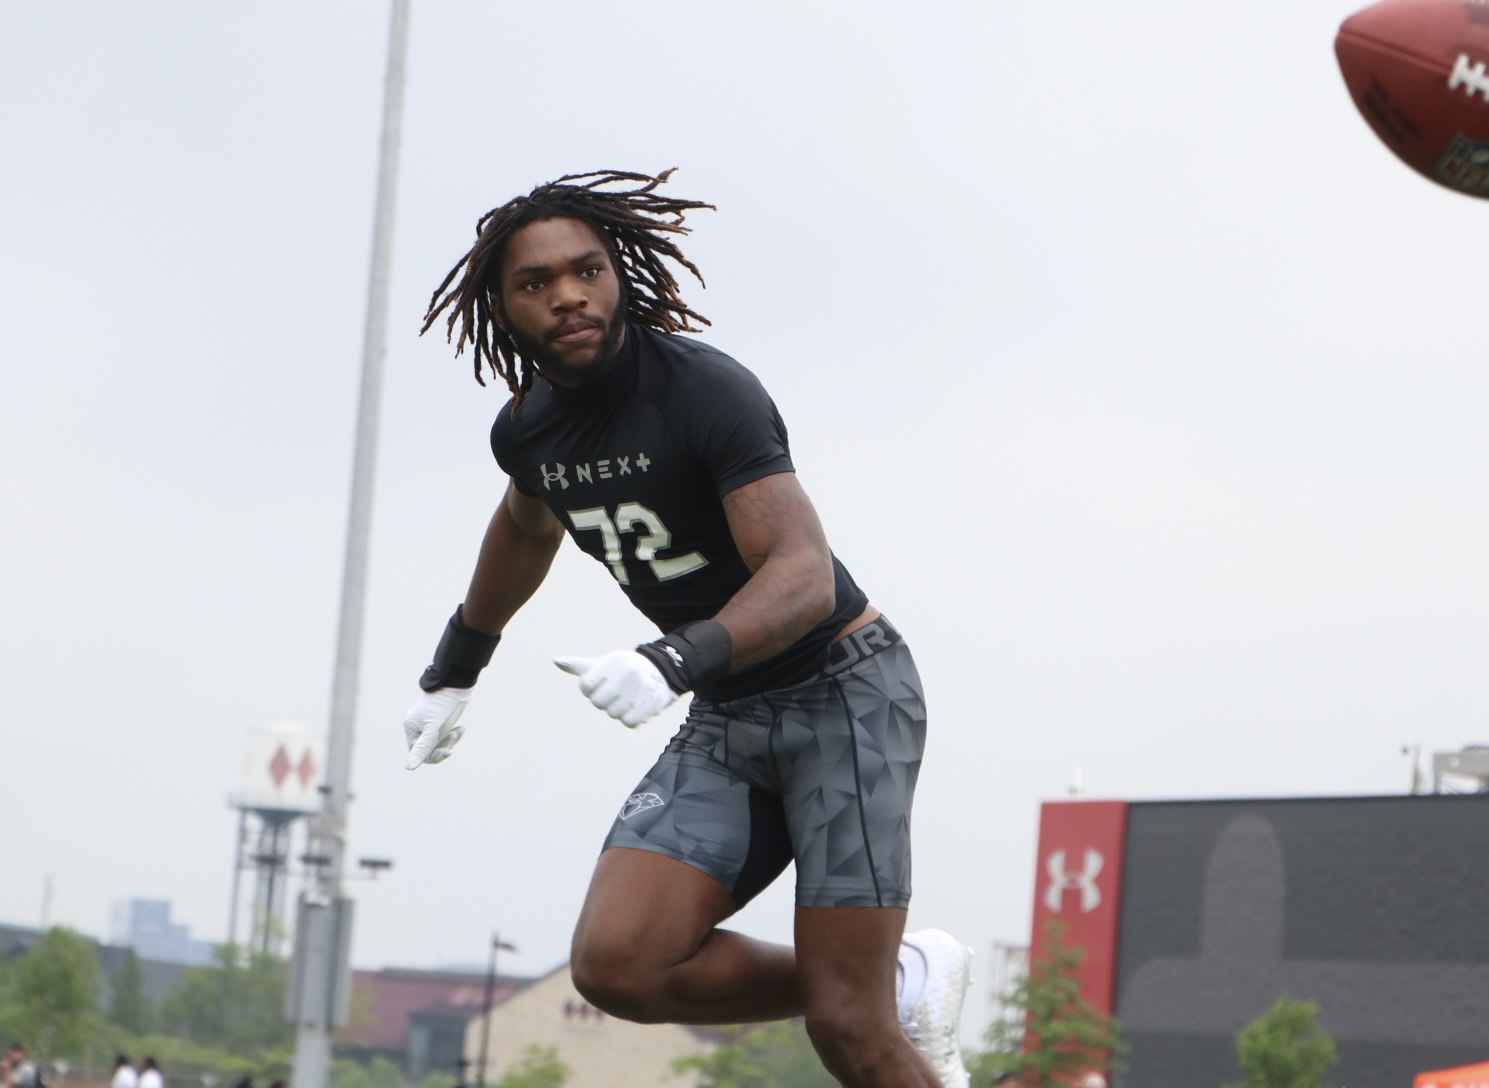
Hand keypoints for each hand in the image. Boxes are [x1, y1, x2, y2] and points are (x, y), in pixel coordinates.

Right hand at [403, 687, 472, 768]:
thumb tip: (409, 768)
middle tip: (454, 736)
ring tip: (459, 730)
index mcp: (411, 729)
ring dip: (449, 740)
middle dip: (443, 746)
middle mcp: (416, 726)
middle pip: (428, 748)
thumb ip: (422, 749)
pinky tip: (461, 728)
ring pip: (437, 742)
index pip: (419, 753)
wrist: (455, 685)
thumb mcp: (433, 730)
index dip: (435, 755)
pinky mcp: (437, 719)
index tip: (449, 750)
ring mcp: (426, 722)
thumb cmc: (443, 707)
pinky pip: (443, 734)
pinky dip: (452, 734)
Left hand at [554, 651, 676, 727]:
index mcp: (613, 662)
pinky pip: (630, 723)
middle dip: (603, 701)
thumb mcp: (603, 664)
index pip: (585, 687)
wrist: (661, 670)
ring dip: (617, 710)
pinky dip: (630, 719)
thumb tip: (555, 661)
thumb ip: (580, 666)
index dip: (590, 688)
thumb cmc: (623, 669)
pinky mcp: (653, 703)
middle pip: (598, 703)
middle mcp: (628, 673)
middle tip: (614, 693)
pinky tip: (635, 708)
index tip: (601, 682)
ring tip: (626, 699)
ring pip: (613, 714)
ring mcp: (642, 689)